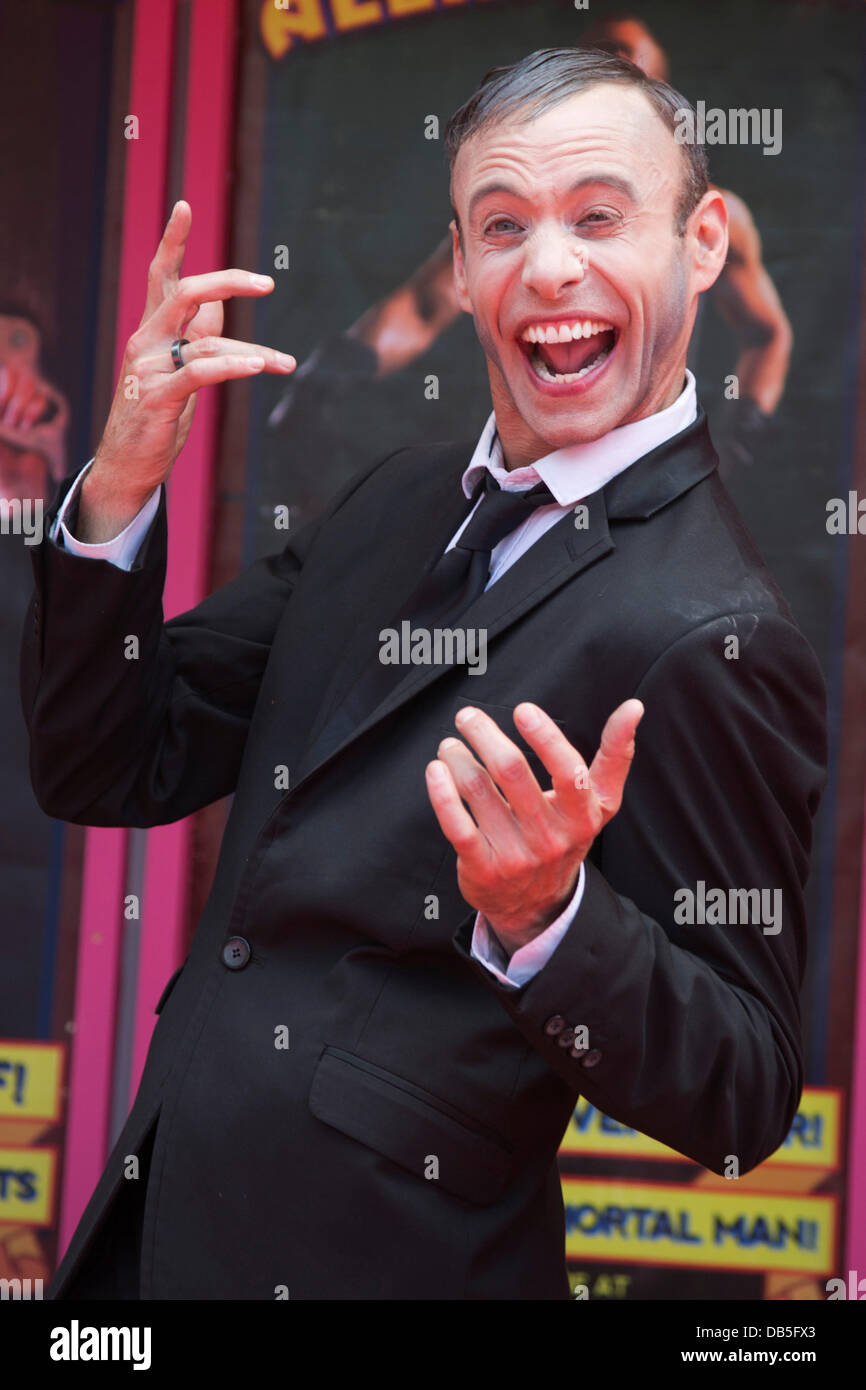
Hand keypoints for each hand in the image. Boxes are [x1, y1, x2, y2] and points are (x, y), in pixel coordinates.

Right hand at [82, 200, 295, 530]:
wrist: (129, 464)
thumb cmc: (159, 415)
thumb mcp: (180, 370)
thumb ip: (197, 335)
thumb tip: (219, 304)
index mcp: (151, 329)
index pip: (160, 274)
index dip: (172, 240)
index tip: (184, 205)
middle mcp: (145, 340)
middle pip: (185, 292)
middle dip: (228, 282)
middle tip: (267, 284)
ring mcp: (148, 368)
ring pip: (204, 338)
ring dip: (252, 351)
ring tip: (283, 363)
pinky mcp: (158, 398)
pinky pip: (199, 372)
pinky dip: (232, 367)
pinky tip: (260, 367)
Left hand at [425, 699, 643, 954]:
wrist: (537, 905)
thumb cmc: (564, 836)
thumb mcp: (599, 805)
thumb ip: (615, 757)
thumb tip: (634, 707)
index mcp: (583, 816)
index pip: (570, 772)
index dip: (546, 739)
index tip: (523, 710)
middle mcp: (550, 837)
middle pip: (512, 772)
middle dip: (485, 736)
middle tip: (467, 716)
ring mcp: (515, 855)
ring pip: (479, 792)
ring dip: (459, 758)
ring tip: (451, 743)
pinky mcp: (482, 868)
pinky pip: (457, 824)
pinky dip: (442, 792)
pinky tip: (436, 770)